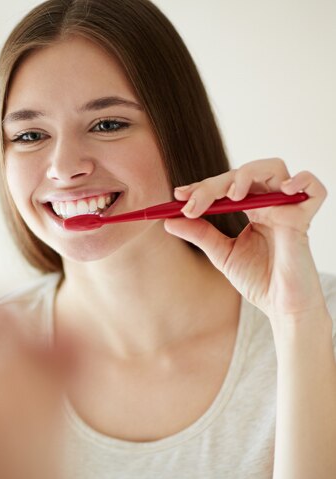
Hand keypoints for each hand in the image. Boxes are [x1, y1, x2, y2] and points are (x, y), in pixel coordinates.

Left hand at [164, 158, 327, 319]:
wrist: (280, 307)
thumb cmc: (257, 279)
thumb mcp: (221, 253)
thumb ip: (199, 234)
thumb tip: (169, 220)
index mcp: (251, 209)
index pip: (225, 185)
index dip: (202, 186)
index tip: (178, 195)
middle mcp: (269, 204)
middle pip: (243, 174)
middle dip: (213, 185)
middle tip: (192, 203)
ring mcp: (287, 209)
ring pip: (273, 169)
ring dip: (247, 174)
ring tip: (231, 196)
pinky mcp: (304, 220)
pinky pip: (314, 189)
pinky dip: (301, 181)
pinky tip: (282, 189)